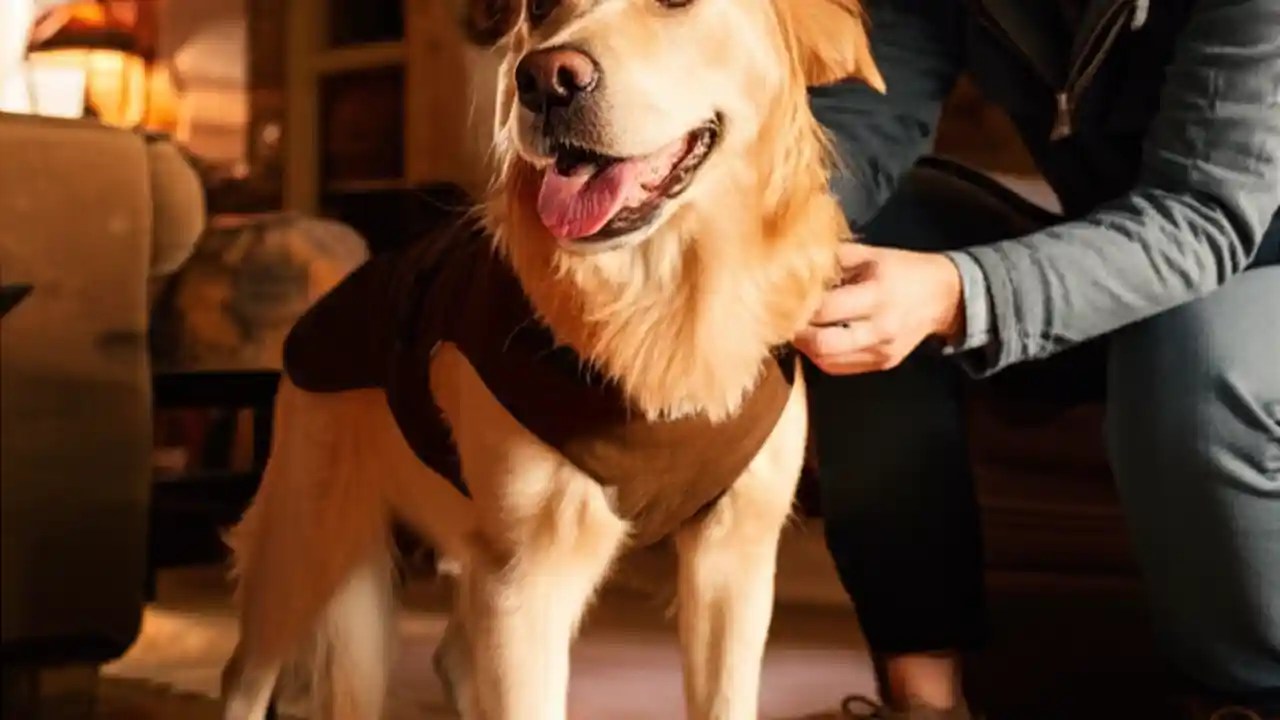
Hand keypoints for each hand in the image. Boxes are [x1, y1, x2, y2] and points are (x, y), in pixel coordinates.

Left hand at [795, 243, 964, 374]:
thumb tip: (795, 260)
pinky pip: (840, 368)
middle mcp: (881, 326)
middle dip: (799, 334)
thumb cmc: (902, 270)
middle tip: (785, 321)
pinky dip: (822, 357)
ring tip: (799, 330)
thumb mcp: (872, 254)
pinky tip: (817, 340)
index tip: (785, 299)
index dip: (800, 307)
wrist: (944, 296)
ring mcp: (883, 350)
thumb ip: (835, 258)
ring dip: (807, 348)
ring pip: (828, 361)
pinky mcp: (883, 363)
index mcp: (877, 293)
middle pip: (824, 344)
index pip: (826, 309)